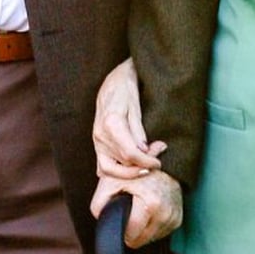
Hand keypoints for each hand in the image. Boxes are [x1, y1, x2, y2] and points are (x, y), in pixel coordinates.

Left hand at [90, 168, 183, 247]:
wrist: (161, 164)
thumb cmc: (135, 172)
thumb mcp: (112, 181)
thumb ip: (99, 202)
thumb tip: (100, 220)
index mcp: (150, 205)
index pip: (132, 235)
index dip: (122, 232)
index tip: (120, 224)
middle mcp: (165, 213)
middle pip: (142, 240)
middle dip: (132, 234)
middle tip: (128, 218)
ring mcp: (173, 217)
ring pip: (152, 239)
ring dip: (143, 233)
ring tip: (138, 215)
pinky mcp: (177, 219)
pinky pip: (162, 234)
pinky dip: (153, 229)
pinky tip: (148, 217)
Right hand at [93, 57, 165, 181]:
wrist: (112, 80)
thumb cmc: (126, 89)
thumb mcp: (136, 105)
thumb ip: (138, 130)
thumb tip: (144, 151)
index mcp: (111, 124)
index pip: (129, 153)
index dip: (146, 162)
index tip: (158, 163)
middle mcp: (100, 134)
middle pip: (122, 163)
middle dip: (141, 167)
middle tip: (156, 162)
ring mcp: (96, 140)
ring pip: (110, 169)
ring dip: (128, 172)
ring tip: (144, 167)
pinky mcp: (97, 143)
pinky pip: (103, 165)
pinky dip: (115, 172)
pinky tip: (129, 169)